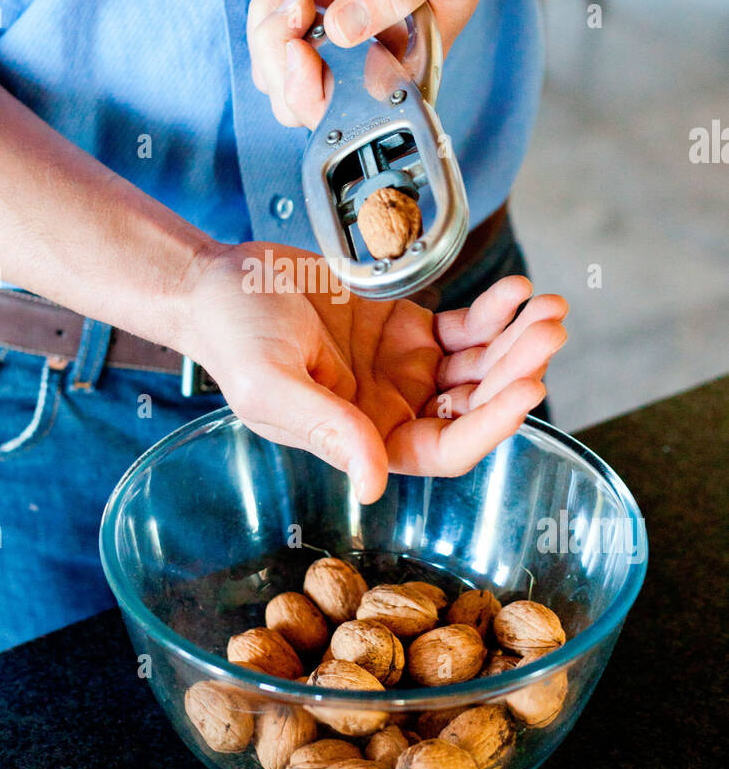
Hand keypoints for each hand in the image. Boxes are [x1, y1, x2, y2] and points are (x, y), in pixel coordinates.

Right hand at [185, 242, 566, 502]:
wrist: (220, 282)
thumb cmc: (233, 338)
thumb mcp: (272, 385)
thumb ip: (326, 429)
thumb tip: (372, 486)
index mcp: (365, 442)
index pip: (447, 448)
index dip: (491, 424)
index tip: (527, 387)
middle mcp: (394, 412)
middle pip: (476, 403)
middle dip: (517, 368)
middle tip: (547, 328)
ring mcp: (406, 371)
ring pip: (481, 365)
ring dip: (517, 338)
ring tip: (544, 305)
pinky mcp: (408, 330)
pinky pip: (467, 327)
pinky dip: (495, 311)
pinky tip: (514, 291)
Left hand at [247, 0, 485, 127]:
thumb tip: (339, 30)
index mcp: (402, 71)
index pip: (342, 116)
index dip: (306, 90)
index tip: (299, 44)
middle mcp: (366, 64)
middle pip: (290, 94)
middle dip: (274, 45)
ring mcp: (337, 36)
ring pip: (273, 55)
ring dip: (270, 5)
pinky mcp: (319, 5)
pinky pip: (274, 9)